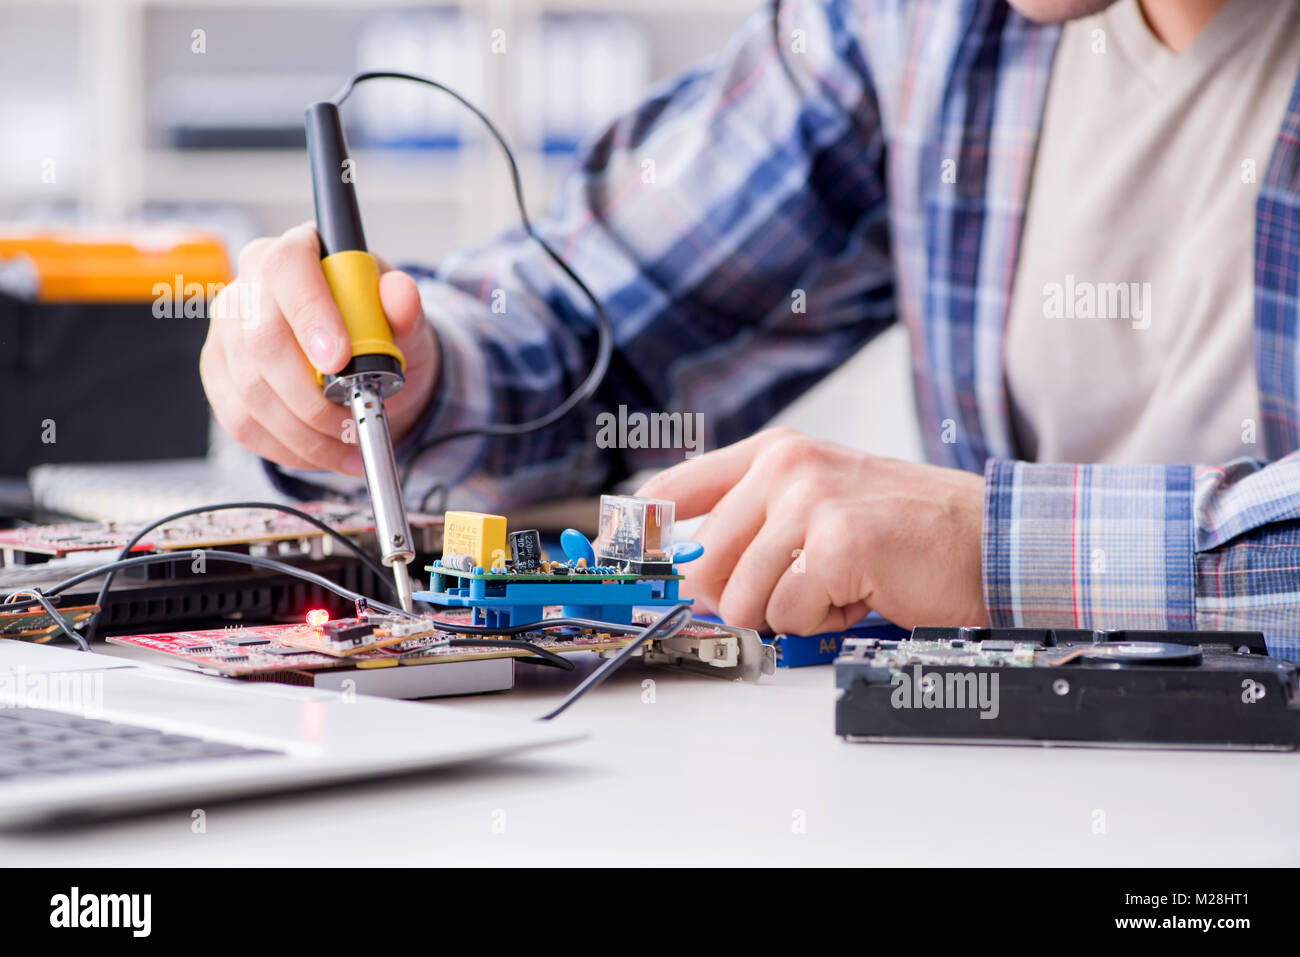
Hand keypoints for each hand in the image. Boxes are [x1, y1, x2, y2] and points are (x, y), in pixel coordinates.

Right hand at [200, 222, 437, 475]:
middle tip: (352, 422)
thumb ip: (403, 307)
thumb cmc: (378, 329)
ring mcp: (227, 331)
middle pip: (261, 339)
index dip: (311, 315)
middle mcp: (250, 286)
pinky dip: (285, 447)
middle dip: (311, 396)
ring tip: (347, 445)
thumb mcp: (403, 317)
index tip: (340, 360)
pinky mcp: (218, 373)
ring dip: (304, 432)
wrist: (362, 360)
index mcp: (297, 252)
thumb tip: (400, 296)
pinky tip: (319, 453)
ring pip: (250, 389)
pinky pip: (240, 420)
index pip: (287, 269)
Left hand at [635, 428, 987, 633]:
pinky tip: (858, 595)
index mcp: (774, 450)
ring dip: (789, 612)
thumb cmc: (900, 529)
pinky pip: (789, 615)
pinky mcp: (837, 543)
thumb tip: (680, 575)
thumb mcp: (816, 502)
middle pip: (704, 563)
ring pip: (743, 597)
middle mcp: (786, 465)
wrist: (984, 537)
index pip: (673, 489)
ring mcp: (811, 500)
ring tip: (836, 586)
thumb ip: (749, 524)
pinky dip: (821, 623)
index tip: (627, 564)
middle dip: (742, 597)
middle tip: (793, 589)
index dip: (641, 535)